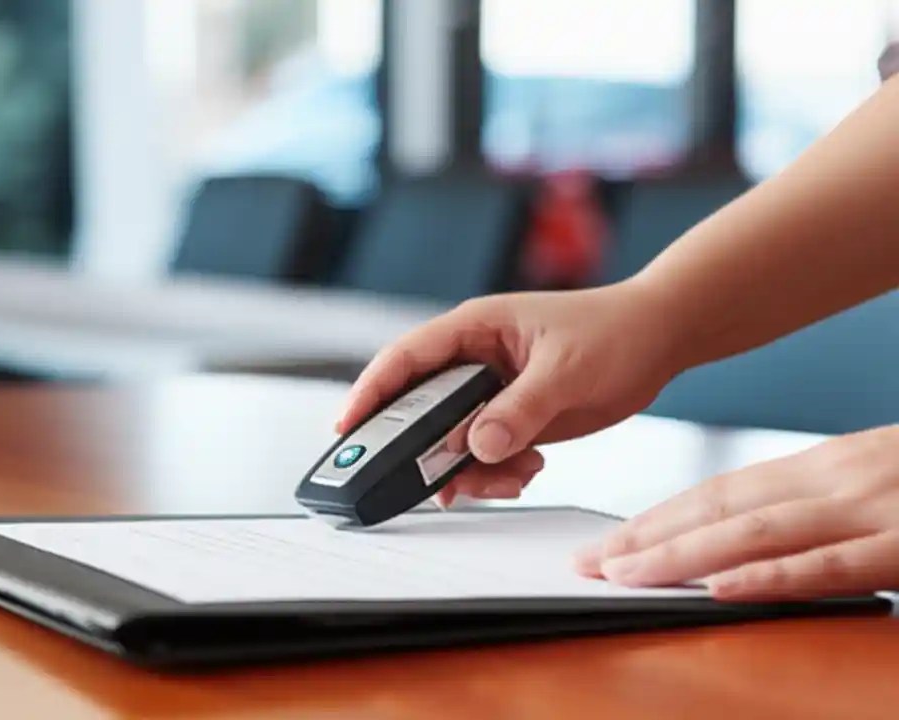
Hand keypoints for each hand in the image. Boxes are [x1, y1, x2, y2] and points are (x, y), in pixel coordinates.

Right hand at [338, 280, 683, 505]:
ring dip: (469, 469)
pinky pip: (482, 455)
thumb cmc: (614, 330)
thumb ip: (520, 409)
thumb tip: (477, 444)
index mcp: (474, 328)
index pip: (404, 359)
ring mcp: (491, 393)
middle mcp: (474, 361)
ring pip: (450, 441)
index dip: (369, 392)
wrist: (659, 339)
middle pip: (420, 408)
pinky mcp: (511, 419)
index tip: (346, 428)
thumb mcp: (565, 369)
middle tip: (423, 478)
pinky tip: (525, 472)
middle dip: (421, 447)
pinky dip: (494, 474)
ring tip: (509, 476)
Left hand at [574, 426, 898, 600]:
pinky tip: (720, 588)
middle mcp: (834, 482)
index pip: (718, 492)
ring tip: (624, 574)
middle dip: (644, 536)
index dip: (655, 519)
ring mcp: (867, 511)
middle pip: (718, 507)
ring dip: (680, 555)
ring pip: (754, 531)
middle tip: (588, 562)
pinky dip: (768, 576)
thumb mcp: (876, 479)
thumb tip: (755, 536)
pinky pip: (828, 565)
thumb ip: (816, 507)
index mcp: (822, 466)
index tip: (605, 542)